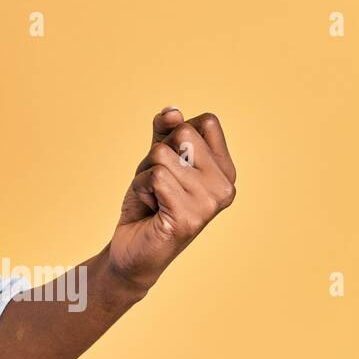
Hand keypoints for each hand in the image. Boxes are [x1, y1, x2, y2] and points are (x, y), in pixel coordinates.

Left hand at [109, 108, 237, 294]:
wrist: (132, 247)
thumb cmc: (149, 202)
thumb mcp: (155, 158)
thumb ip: (165, 130)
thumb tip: (172, 111)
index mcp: (225, 170)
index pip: (206, 122)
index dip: (176, 135)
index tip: (172, 165)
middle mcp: (225, 187)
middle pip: (183, 134)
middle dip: (156, 155)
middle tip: (157, 185)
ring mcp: (210, 204)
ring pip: (162, 154)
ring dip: (145, 173)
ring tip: (153, 198)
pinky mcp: (189, 217)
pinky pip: (155, 176)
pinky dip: (140, 187)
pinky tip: (149, 208)